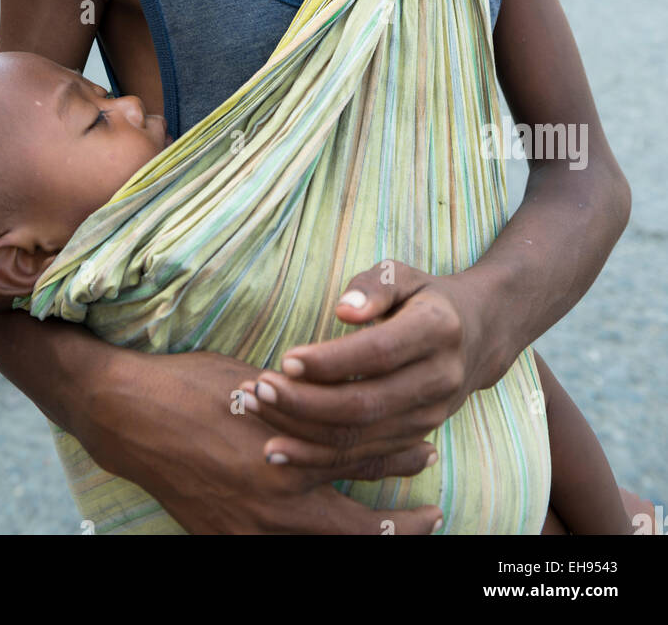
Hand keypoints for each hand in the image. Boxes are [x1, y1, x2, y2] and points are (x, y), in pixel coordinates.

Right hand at [85, 349, 442, 534]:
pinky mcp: (224, 543)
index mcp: (286, 457)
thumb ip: (306, 406)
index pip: (361, 463)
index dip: (399, 459)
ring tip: (393, 533)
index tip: (426, 453)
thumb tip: (351, 407)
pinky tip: (330, 540)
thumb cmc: (195, 386)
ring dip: (362, 540)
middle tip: (433, 515)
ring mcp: (248, 533)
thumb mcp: (260, 384)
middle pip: (354, 528)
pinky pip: (283, 554)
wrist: (130, 417)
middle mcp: (273, 506)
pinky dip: (315, 548)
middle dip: (399, 524)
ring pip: (324, 549)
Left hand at [238, 260, 486, 471]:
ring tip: (256, 410)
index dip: (331, 361)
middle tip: (258, 388)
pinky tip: (277, 446)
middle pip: (365, 404)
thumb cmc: (422, 296)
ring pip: (359, 438)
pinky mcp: (414, 438)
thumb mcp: (402, 275)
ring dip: (302, 431)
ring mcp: (430, 416)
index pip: (379, 353)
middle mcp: (439, 379)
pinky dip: (316, 456)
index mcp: (438, 330)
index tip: (286, 359)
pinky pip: (362, 458)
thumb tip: (343, 310)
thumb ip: (373, 286)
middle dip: (305, 402)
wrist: (477, 336)